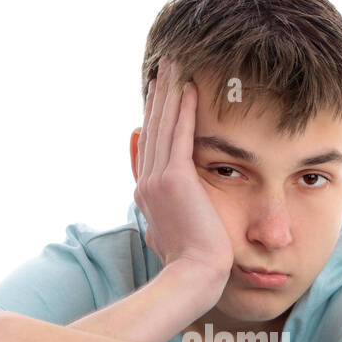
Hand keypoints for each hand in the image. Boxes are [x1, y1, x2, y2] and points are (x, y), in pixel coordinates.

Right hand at [135, 55, 233, 279]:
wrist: (195, 277)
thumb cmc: (193, 264)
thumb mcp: (172, 236)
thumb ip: (166, 215)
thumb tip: (160, 207)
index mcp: (146, 195)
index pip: (150, 146)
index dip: (153, 116)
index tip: (158, 92)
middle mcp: (146, 184)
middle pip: (152, 128)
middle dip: (158, 95)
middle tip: (164, 66)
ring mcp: (158, 181)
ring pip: (163, 126)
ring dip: (169, 92)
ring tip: (174, 65)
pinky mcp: (176, 180)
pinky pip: (180, 136)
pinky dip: (184, 110)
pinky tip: (190, 88)